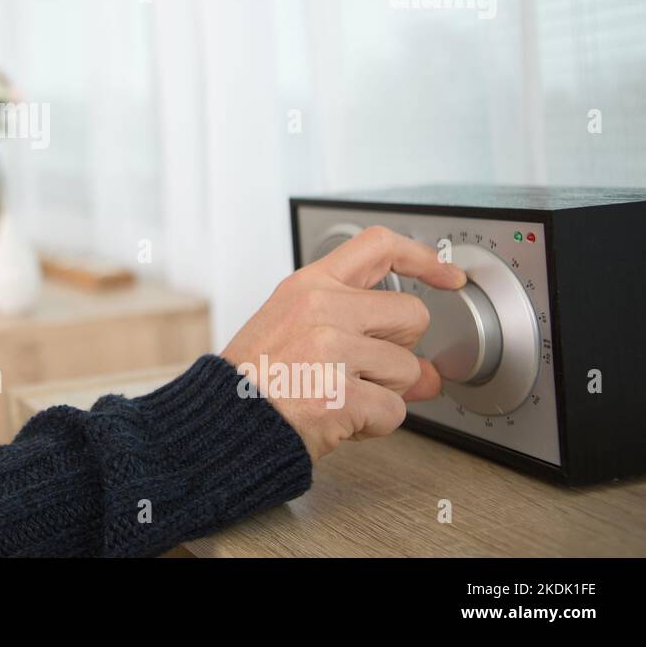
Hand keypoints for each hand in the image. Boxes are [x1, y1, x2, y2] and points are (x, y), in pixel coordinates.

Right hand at [219, 225, 466, 462]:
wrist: (223, 421)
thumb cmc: (252, 378)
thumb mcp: (295, 331)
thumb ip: (361, 335)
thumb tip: (428, 372)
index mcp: (309, 285)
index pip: (378, 247)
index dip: (423, 259)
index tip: (447, 275)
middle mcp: (322, 309)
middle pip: (411, 316)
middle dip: (400, 348)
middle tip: (361, 366)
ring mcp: (331, 350)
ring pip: (409, 369)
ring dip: (385, 391)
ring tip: (339, 393)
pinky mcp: (340, 393)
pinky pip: (395, 411)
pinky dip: (374, 424)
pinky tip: (339, 416)